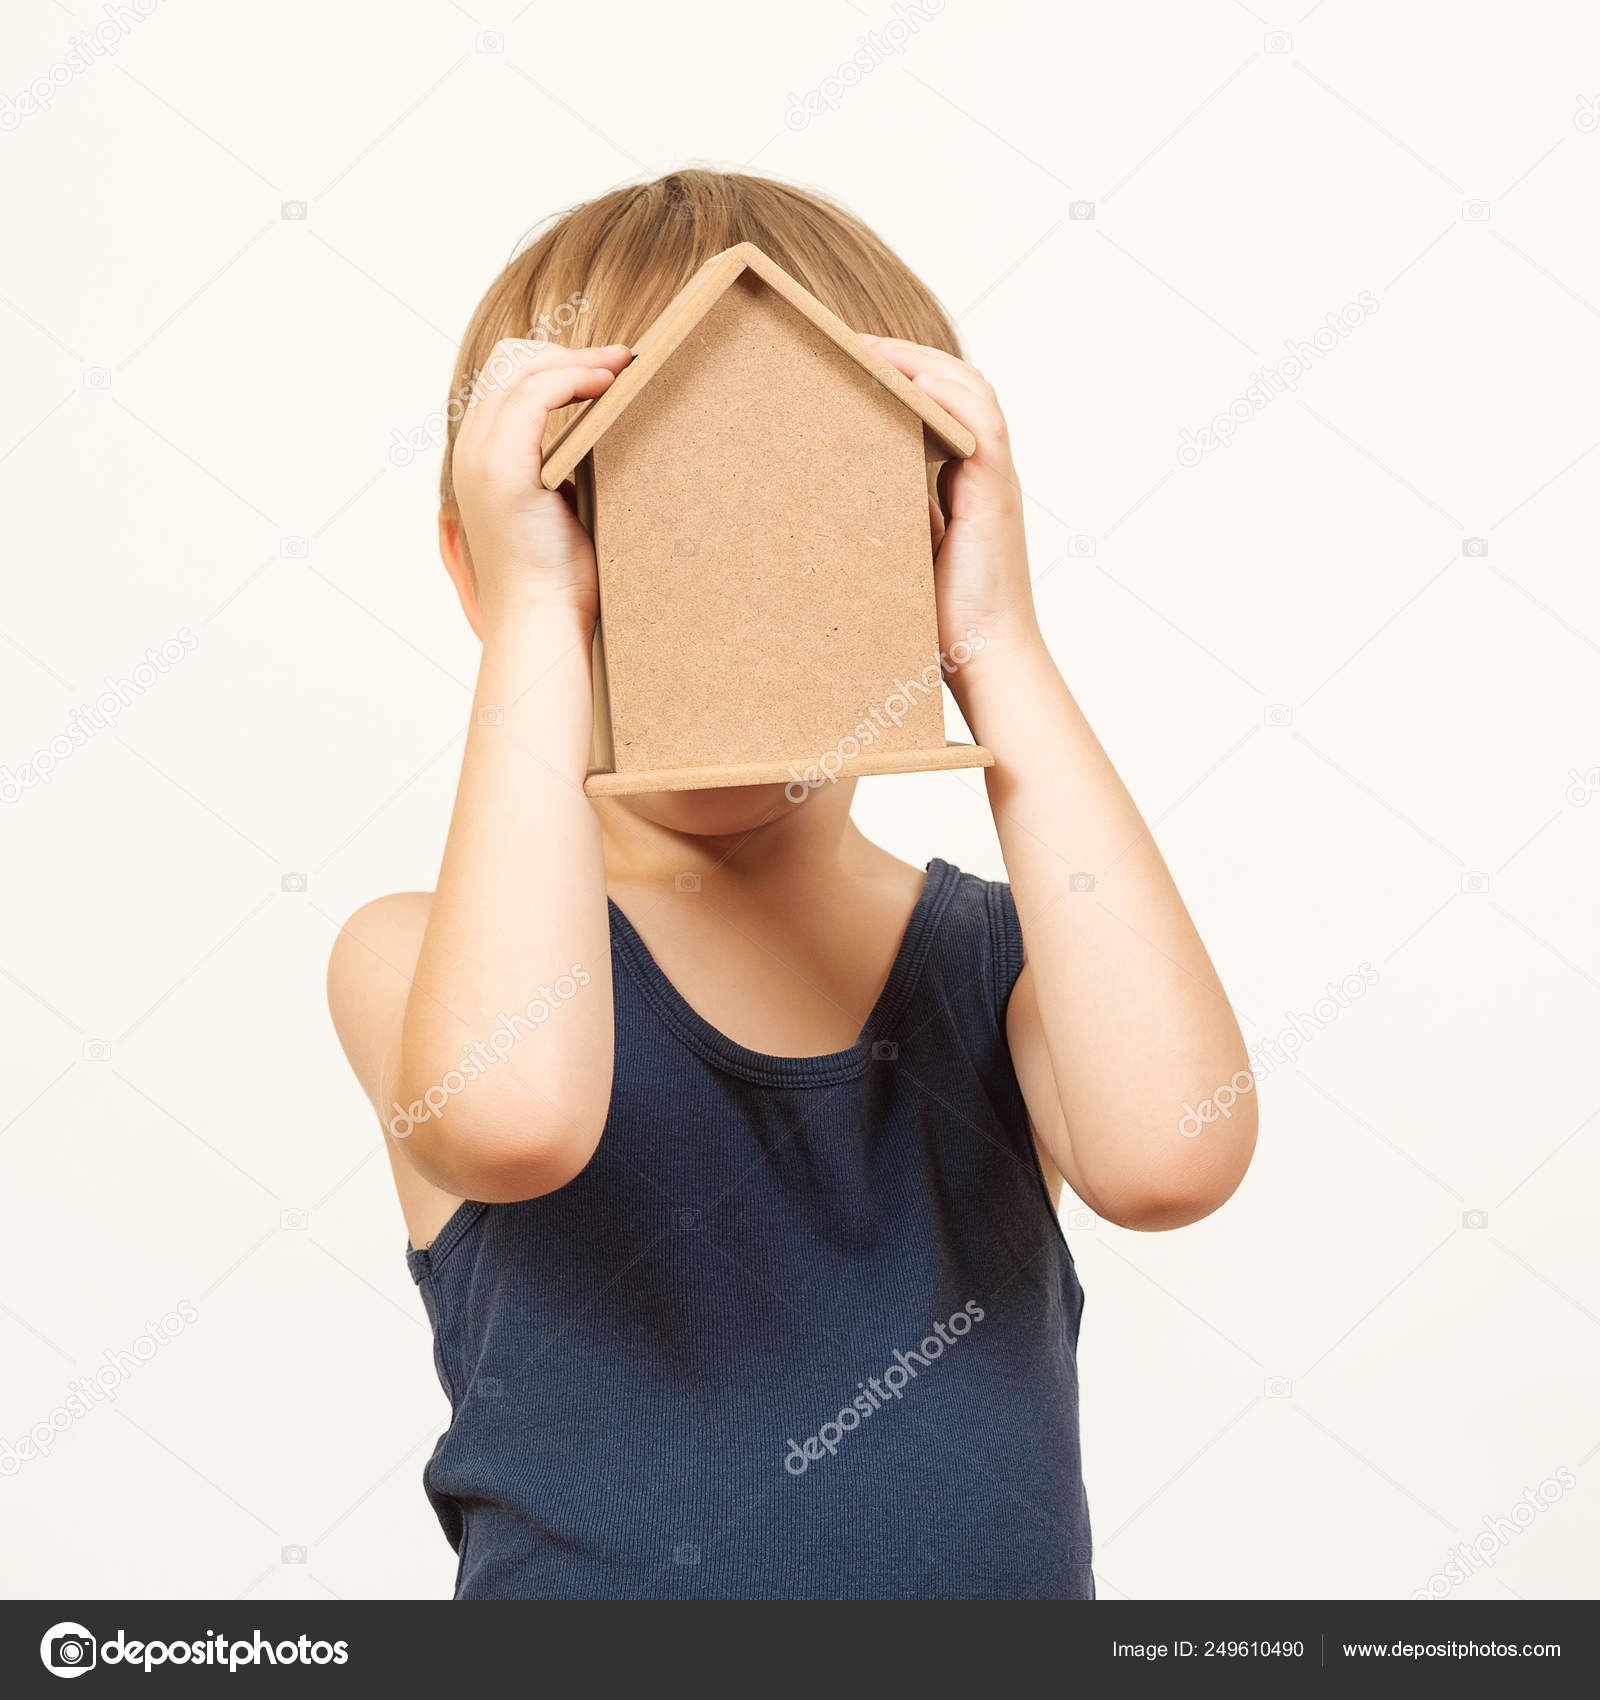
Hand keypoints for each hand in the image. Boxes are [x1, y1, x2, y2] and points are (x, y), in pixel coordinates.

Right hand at [450, 341, 632, 624]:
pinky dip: (574, 377)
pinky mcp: (502, 469)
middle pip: (507, 362)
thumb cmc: (558, 577)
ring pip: (519, 369)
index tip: (607, 367)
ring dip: (576, 359)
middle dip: (566, 351)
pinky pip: (534, 395)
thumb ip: (559, 465)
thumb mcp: (558, 505)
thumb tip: (595, 433)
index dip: (554, 360)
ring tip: (622, 367)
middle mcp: (470, 451)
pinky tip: (609, 385)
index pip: (504, 379)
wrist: (542, 621)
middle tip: (619, 362)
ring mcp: (481, 457)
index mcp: (480, 457)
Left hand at [860, 336, 1041, 669]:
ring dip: (924, 363)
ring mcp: (996, 482)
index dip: (909, 376)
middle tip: (855, 341)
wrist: (984, 662)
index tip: (858, 360)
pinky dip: (947, 396)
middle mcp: (986, 474)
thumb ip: (893, 512)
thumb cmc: (944, 620)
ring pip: (974, 393)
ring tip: (872, 350)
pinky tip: (907, 385)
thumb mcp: (906, 552)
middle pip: (961, 386)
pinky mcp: (997, 495)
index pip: (947, 406)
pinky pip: (982, 425)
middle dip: (911, 355)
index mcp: (966, 484)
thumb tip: (842, 486)